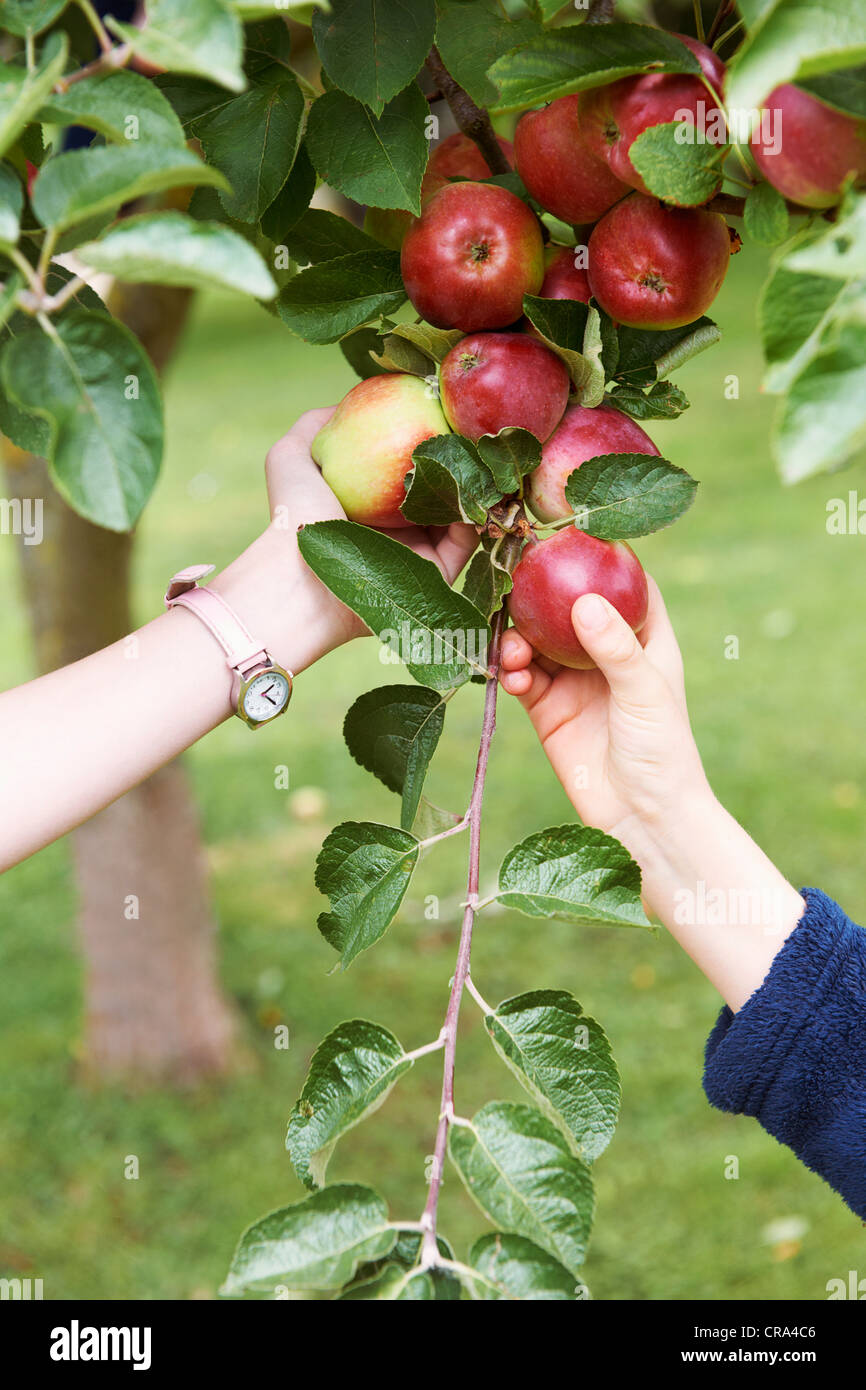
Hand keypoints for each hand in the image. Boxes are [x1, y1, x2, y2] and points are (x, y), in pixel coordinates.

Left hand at [212, 408, 478, 673]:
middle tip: (471, 430)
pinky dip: (478, 513)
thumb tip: (346, 402)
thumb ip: (314, 427)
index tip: (440, 411)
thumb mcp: (290, 457)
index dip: (425, 438)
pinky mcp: (436, 574)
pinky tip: (478, 484)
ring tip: (482, 453)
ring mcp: (419, 549)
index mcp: (369, 502)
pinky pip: (467, 540)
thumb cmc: (291, 515)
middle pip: (439, 486)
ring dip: (474, 483)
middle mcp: (396, 525)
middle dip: (458, 458)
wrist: (299, 579)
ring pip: (460, 511)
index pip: (406, 465)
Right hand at [500, 576, 710, 839]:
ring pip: (537, 639)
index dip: (601, 555)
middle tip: (514, 578)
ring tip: (513, 650)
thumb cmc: (662, 753)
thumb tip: (584, 602)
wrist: (641, 819)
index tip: (569, 530)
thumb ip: (615, 649)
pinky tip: (510, 675)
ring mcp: (574, 678)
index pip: (626, 583)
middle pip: (568, 605)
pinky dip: (511, 670)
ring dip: (518, 636)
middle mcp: (606, 652)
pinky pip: (521, 676)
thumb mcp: (644, 693)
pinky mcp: (547, 708)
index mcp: (644, 638)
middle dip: (540, 592)